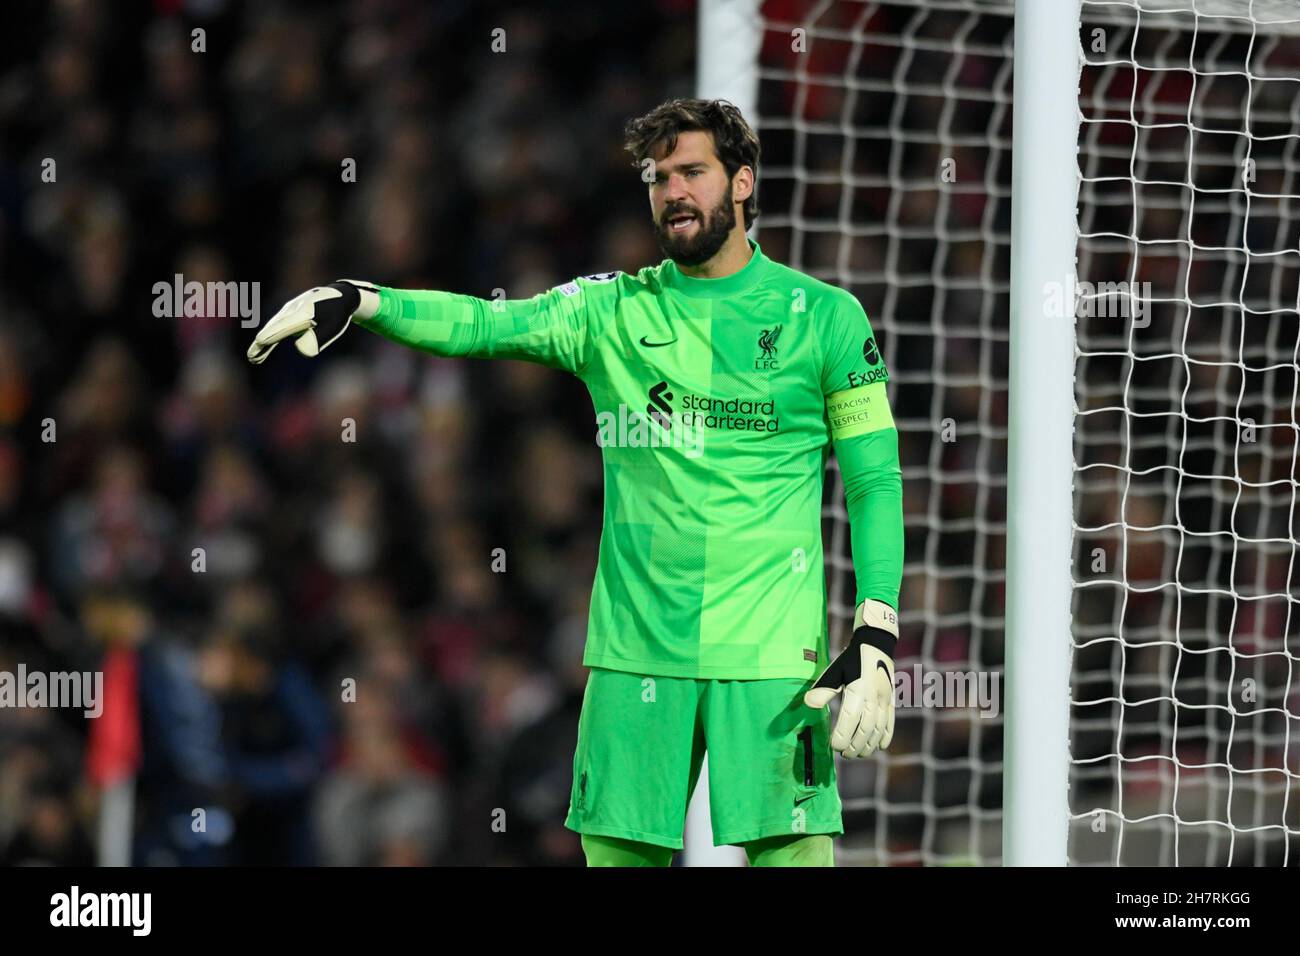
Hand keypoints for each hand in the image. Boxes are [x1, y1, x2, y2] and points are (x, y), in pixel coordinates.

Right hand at [246, 280, 379, 363]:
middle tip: (251, 356)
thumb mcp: (334, 326)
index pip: (287, 325)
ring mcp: (288, 310)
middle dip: (263, 342)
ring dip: (263, 343)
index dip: (273, 333)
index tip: (260, 341)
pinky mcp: (288, 313)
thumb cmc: (337, 314)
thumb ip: (319, 338)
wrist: (338, 295)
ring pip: (273, 328)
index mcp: (306, 312)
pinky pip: (276, 327)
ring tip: (253, 358)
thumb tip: (300, 350)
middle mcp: (293, 309)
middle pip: (275, 327)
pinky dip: (269, 337)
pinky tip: (261, 347)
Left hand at [803, 599, 897, 757]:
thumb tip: (807, 704)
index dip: (842, 736)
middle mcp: (873, 698)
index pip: (850, 719)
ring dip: (869, 744)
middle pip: (865, 728)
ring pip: (879, 728)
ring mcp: (884, 700)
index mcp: (857, 690)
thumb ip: (823, 690)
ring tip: (858, 754)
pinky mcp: (891, 700)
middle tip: (844, 755)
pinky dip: (886, 736)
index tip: (834, 746)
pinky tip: (880, 747)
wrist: (877, 645)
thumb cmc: (851, 659)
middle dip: (854, 745)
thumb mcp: (835, 671)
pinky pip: (891, 722)